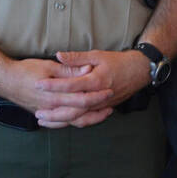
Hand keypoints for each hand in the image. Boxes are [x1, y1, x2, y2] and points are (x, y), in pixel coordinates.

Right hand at [0, 57, 111, 128]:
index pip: (82, 99)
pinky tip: (81, 120)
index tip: (109, 91)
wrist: (4, 80)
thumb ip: (69, 70)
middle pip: (80, 113)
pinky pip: (61, 123)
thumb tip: (87, 70)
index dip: (97, 96)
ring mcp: (47, 113)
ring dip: (88, 119)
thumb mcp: (49, 66)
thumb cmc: (26, 70)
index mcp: (55, 95)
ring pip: (72, 121)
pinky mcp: (43, 114)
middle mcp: (52, 107)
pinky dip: (73, 123)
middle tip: (111, 106)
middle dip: (97, 111)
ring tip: (102, 115)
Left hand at [38, 49, 152, 126]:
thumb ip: (77, 58)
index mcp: (96, 80)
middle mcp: (98, 96)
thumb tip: (59, 55)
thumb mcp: (97, 55)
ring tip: (44, 120)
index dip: (53, 85)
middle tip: (37, 112)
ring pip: (78, 118)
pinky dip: (72, 122)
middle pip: (72, 109)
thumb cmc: (118, 61)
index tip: (38, 84)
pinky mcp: (103, 109)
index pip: (70, 85)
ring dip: (60, 121)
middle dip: (54, 112)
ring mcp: (101, 105)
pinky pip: (86, 120)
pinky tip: (60, 122)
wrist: (139, 72)